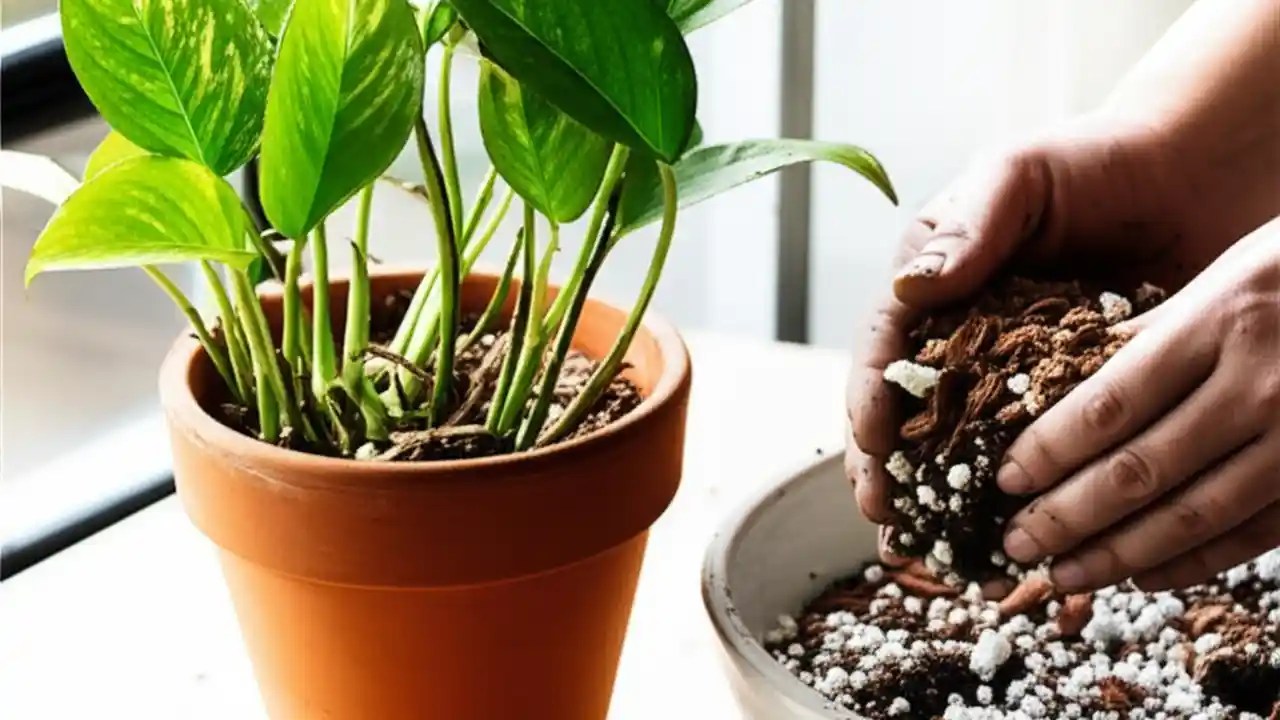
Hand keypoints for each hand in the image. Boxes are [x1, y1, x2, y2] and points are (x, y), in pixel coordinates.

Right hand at [847, 115, 1212, 541]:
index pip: (884, 350)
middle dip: (892, 472)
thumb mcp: (1018, 175)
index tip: (873, 448)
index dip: (869, 402)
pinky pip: (1041, 458)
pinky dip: (1028, 504)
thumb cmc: (1093, 161)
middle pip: (911, 414)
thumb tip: (912, 289)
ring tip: (940, 556)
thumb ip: (968, 227)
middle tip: (889, 522)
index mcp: (934, 286)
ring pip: (967, 449)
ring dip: (947, 505)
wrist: (1193, 175)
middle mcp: (963, 337)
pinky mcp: (1071, 400)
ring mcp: (1014, 374)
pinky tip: (1021, 546)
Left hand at [999, 217, 1279, 591]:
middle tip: (1015, 543)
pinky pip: (1254, 533)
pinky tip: (1144, 575)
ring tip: (1062, 574)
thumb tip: (1063, 386)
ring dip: (1119, 554)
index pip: (1112, 403)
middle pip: (1143, 468)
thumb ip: (1151, 333)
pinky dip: (1194, 562)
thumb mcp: (1226, 276)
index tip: (1003, 478)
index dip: (1050, 450)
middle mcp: (1266, 384)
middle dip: (1067, 515)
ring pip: (1195, 514)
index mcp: (1223, 320)